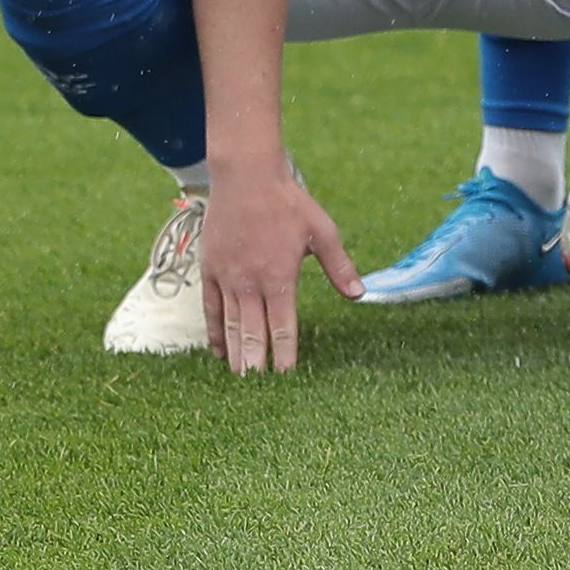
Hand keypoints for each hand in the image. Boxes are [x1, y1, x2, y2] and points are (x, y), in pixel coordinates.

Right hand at [199, 166, 358, 373]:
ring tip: (240, 379)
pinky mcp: (209, 270)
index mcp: (280, 275)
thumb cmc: (288, 202)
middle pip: (253, 331)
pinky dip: (215, 331)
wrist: (245, 177)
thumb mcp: (322, 230)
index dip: (285, 352)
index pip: (283, 325)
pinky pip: (210, 308)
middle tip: (258, 391)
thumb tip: (359, 295)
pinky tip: (219, 350)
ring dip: (236, 352)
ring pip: (231, 324)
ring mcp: (227, 277)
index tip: (287, 375)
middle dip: (256, 362)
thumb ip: (339, 266)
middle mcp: (250, 282)